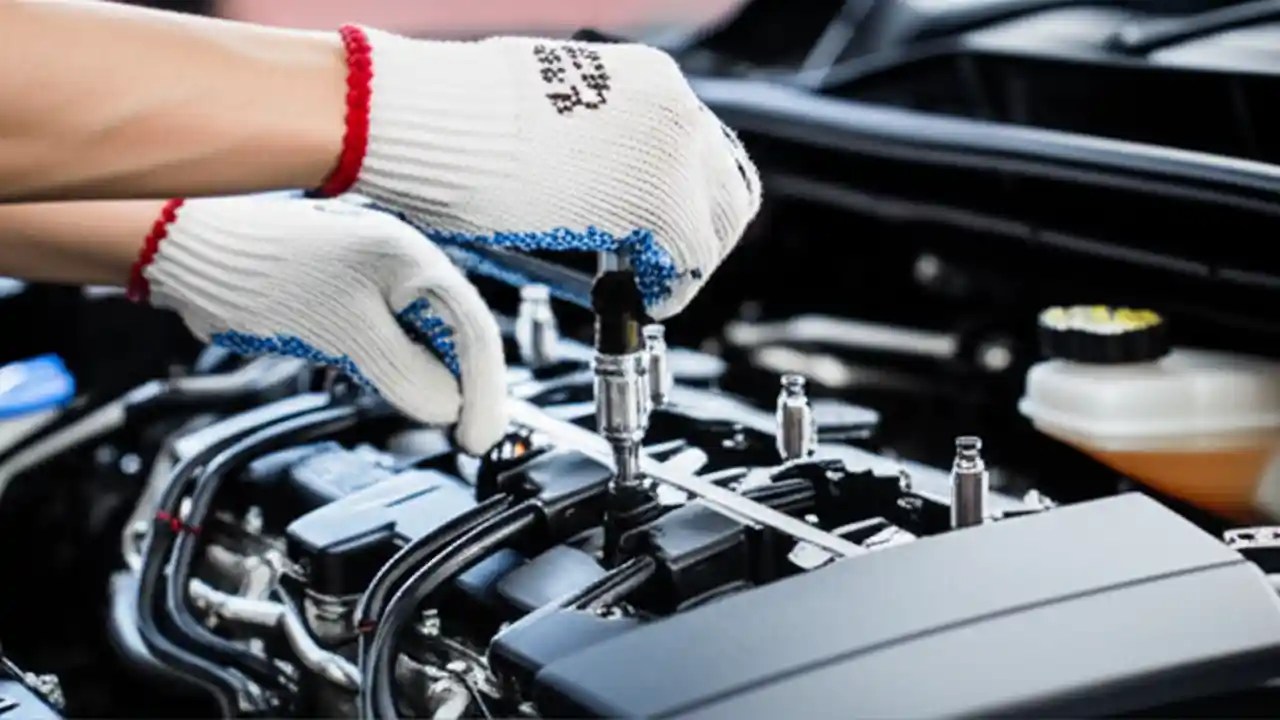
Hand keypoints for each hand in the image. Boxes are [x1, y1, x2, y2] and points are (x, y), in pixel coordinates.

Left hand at [129, 196, 506, 452]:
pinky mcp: (350, 299)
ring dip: (431, 382)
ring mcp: (377, 280)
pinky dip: (400, 371)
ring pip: (425, 341)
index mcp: (411, 257)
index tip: (480, 437)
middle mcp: (402, 264)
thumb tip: (446, 407)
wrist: (192, 255)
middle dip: (465, 387)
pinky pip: (392, 341)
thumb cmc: (258, 274)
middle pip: (456, 335)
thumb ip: (403, 373)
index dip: (485, 390)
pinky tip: (397, 392)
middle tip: (465, 438)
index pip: (473, 328)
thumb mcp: (343, 333)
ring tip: (437, 421)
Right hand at [317, 27, 761, 318]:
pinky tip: (642, 298)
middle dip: (704, 236)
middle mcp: (674, 109)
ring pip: (718, 227)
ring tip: (652, 288)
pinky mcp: (657, 201)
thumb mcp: (559, 113)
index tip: (669, 235)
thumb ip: (603, 141)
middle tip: (669, 269)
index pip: (705, 151)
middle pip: (730, 189)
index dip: (692, 202)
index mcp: (652, 80)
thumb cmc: (466, 118)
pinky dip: (671, 288)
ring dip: (689, 264)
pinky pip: (690, 260)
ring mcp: (671, 153)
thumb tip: (608, 175)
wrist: (434, 120)